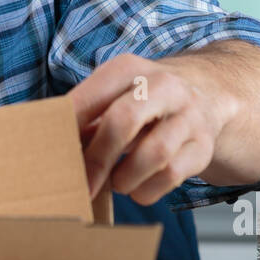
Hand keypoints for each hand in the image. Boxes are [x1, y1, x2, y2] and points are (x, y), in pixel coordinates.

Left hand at [68, 53, 236, 204]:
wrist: (206, 93)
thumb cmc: (143, 100)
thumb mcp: (115, 95)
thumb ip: (86, 118)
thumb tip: (53, 149)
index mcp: (130, 69)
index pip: (92, 96)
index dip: (71, 126)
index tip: (54, 152)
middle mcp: (164, 86)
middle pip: (124, 121)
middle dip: (97, 158)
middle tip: (82, 184)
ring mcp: (188, 115)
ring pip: (154, 154)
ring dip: (126, 178)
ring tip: (116, 182)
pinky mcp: (203, 145)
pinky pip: (172, 176)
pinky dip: (147, 190)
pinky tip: (137, 188)